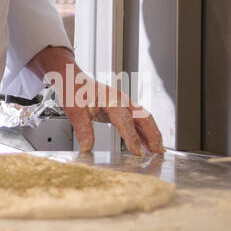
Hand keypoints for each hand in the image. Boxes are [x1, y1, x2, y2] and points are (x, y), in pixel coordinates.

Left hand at [30, 47, 164, 156]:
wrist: (72, 77)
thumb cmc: (73, 91)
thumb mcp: (75, 111)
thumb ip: (83, 130)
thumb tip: (87, 148)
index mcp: (111, 100)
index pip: (125, 121)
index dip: (132, 138)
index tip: (138, 153)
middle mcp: (121, 100)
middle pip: (143, 117)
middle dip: (153, 134)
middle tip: (159, 152)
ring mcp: (123, 102)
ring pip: (144, 117)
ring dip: (152, 133)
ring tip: (157, 150)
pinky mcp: (122, 106)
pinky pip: (137, 119)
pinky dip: (144, 131)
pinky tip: (146, 143)